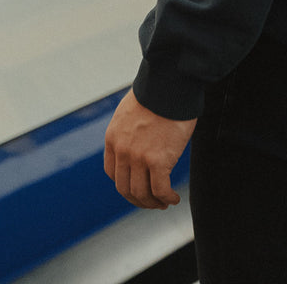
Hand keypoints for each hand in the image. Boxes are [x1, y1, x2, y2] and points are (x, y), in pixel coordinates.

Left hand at [104, 88, 197, 209]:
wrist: (169, 83)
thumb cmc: (157, 90)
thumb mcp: (132, 109)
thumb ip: (130, 127)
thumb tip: (142, 134)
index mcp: (113, 138)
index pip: (113, 173)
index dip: (125, 184)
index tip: (137, 186)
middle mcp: (122, 151)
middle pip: (125, 188)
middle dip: (138, 199)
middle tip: (151, 201)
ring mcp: (139, 158)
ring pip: (142, 193)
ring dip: (153, 202)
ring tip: (164, 203)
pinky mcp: (159, 161)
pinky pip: (161, 189)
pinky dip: (167, 197)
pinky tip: (174, 198)